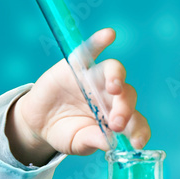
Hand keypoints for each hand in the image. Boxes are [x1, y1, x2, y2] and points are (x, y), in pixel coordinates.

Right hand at [6, 28, 149, 164]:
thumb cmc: (65, 133)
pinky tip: (109, 35)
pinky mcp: (78, 66)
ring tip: (114, 88)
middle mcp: (111, 96)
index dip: (140, 131)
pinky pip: (90, 50)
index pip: (136, 122)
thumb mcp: (77, 143)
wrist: (39, 122)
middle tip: (117, 124)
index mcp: (117, 118)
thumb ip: (92, 141)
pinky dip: (98, 41)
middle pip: (127, 96)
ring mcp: (96, 79)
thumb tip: (110, 143)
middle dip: (124, 109)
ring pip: (114, 71)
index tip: (138, 143)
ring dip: (116, 78)